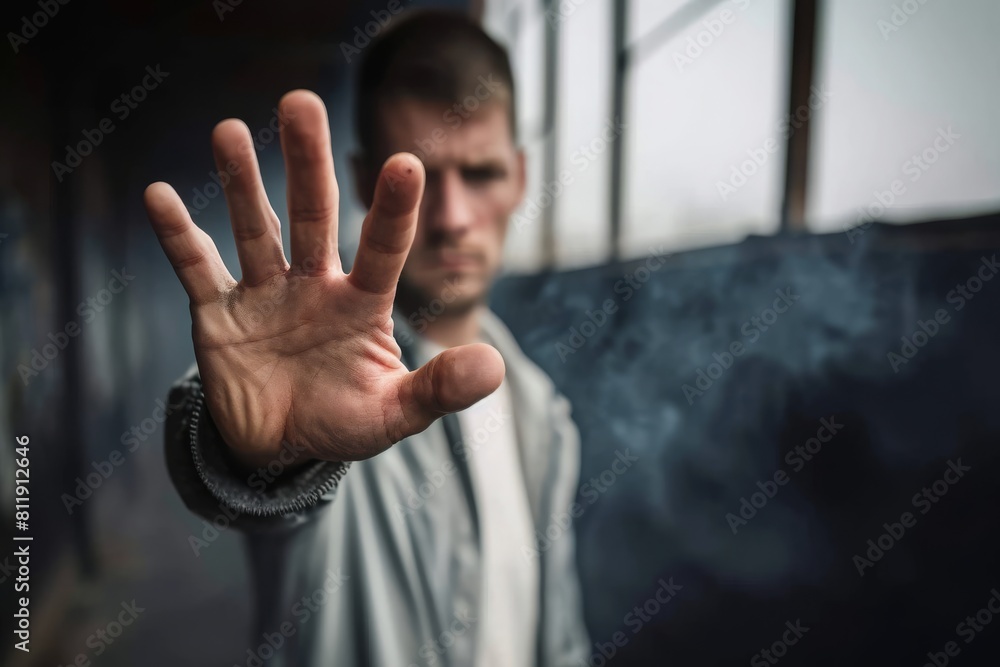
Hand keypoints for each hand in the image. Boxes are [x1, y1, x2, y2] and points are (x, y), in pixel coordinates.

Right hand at [144, 90, 504, 467]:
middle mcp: (313, 284)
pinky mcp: (218, 314)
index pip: (383, 248)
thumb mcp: (394, 413)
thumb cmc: (343, 420)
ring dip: (241, 184)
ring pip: (254, 229)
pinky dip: (177, 236)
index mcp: (362, 302)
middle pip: (312, 215)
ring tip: (228, 131)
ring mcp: (264, 294)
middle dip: (307, 163)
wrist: (279, 448)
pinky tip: (159, 195)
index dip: (393, 210)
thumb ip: (438, 389)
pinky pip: (196, 269)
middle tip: (302, 102)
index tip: (407, 162)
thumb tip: (494, 367)